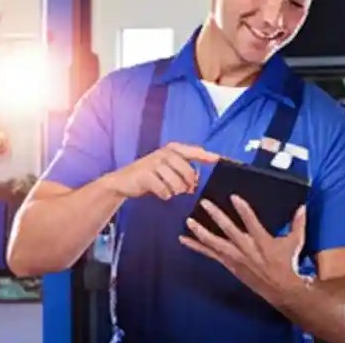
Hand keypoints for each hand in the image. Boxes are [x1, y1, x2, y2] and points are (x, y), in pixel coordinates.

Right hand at [105, 142, 220, 200]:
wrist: (123, 182)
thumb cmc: (150, 176)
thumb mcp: (167, 170)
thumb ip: (183, 172)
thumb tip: (195, 183)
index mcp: (172, 149)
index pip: (195, 152)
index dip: (208, 156)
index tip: (221, 160)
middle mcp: (164, 153)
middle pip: (188, 172)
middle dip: (187, 184)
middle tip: (183, 189)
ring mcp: (154, 162)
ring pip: (177, 183)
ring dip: (174, 191)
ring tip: (168, 190)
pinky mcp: (145, 175)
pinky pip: (164, 190)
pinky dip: (164, 195)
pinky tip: (159, 193)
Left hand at [180, 195, 306, 305]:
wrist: (280, 289)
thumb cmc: (287, 262)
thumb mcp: (295, 242)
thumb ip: (298, 223)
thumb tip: (302, 206)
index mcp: (262, 240)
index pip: (251, 221)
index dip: (242, 209)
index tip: (233, 196)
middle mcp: (246, 248)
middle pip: (228, 230)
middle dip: (216, 216)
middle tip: (204, 203)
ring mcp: (235, 257)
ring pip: (215, 243)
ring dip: (201, 232)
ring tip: (189, 221)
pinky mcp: (229, 263)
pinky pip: (210, 254)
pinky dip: (196, 247)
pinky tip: (183, 240)